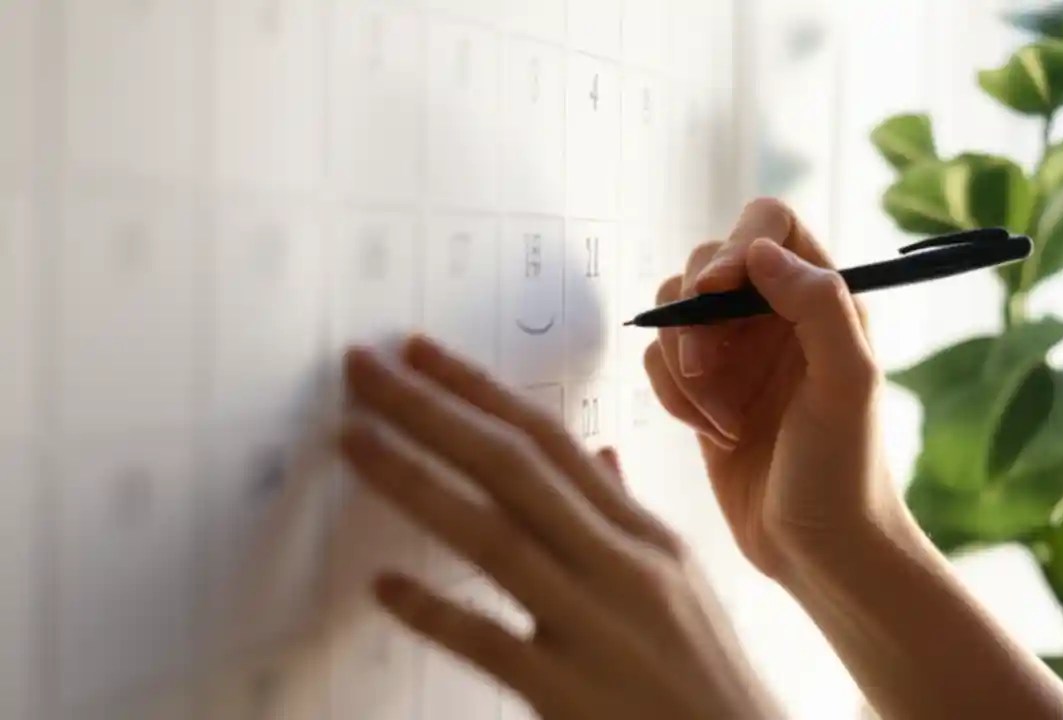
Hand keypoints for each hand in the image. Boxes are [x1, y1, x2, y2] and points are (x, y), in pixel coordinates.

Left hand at [339, 337, 781, 719]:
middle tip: (365, 370)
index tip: (420, 354)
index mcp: (645, 535)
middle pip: (513, 468)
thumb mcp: (679, 581)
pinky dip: (433, 609)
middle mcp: (622, 566)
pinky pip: (489, 641)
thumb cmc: (704, 673)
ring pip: (493, 535)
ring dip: (415, 481)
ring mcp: (596, 627)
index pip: (551, 441)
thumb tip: (598, 455)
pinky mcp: (569, 695)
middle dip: (432, 410)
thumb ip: (628, 515)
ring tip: (355, 441)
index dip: (479, 390)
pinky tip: (383, 585)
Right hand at [646, 198, 901, 580]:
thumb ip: (817, 304)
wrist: (817, 551)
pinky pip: (659, 364)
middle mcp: (775, 316)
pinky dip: (672, 397)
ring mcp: (735, 354)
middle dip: (694, 319)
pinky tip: (710, 434)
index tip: (712, 291)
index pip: (769, 225)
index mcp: (822, 299)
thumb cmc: (844, 470)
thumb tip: (759, 250)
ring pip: (673, 315)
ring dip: (683, 367)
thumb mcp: (847, 382)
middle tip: (706, 371)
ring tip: (719, 420)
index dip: (731, 244)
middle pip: (704, 264)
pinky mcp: (703, 392)